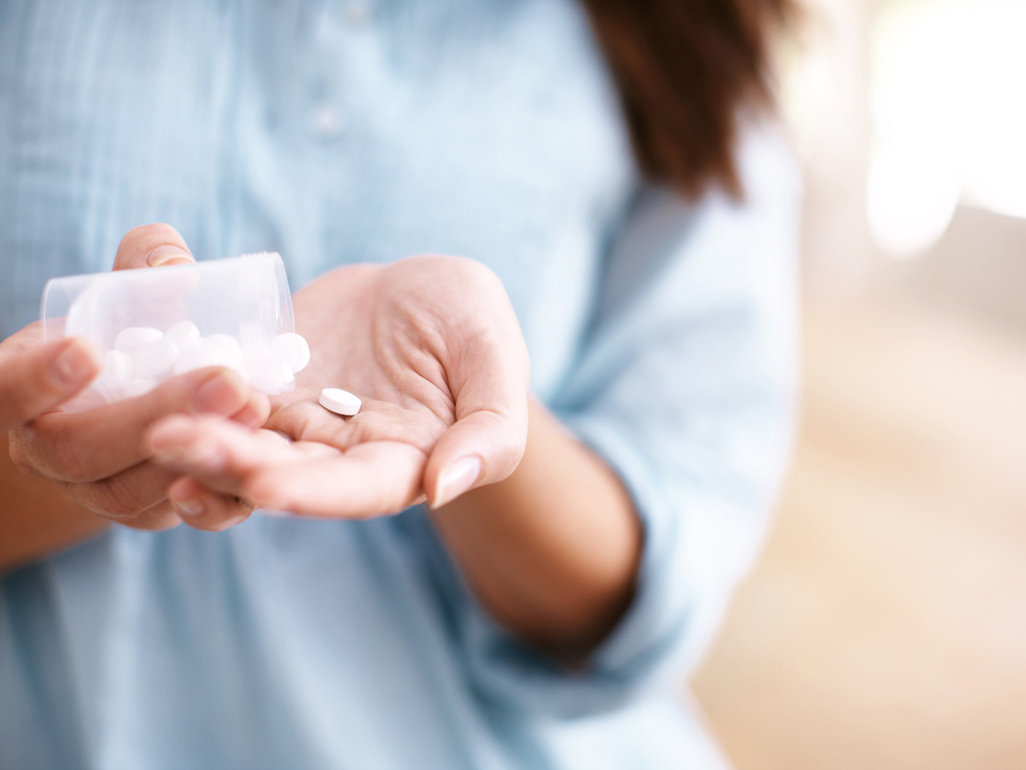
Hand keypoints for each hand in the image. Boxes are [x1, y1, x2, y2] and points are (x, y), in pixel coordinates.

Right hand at [7, 225, 269, 530]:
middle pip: (78, 450)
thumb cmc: (120, 334)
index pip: (4, 392)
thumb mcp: (121, 295)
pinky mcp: (143, 513)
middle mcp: (43, 451)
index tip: (85, 349)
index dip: (35, 378)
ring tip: (254, 405)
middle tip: (226, 381)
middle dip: (153, 416)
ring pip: (129, 491)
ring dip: (195, 450)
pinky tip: (260, 449)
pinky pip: (175, 514)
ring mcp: (90, 492)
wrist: (131, 404)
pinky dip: (219, 486)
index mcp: (16, 391)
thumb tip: (177, 265)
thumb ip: (142, 268)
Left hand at [147, 256, 529, 523]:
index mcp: (405, 462)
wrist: (420, 290)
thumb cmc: (472, 321)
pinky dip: (191, 399)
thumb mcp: (497, 358)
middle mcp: (342, 457)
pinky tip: (155, 387)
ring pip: (244, 445)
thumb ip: (491, 430)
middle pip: (286, 473)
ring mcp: (297, 425)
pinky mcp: (264, 388)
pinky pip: (222, 400)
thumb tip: (444, 489)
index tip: (267, 485)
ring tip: (155, 428)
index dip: (314, 491)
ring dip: (199, 443)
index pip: (359, 490)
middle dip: (231, 465)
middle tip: (174, 442)